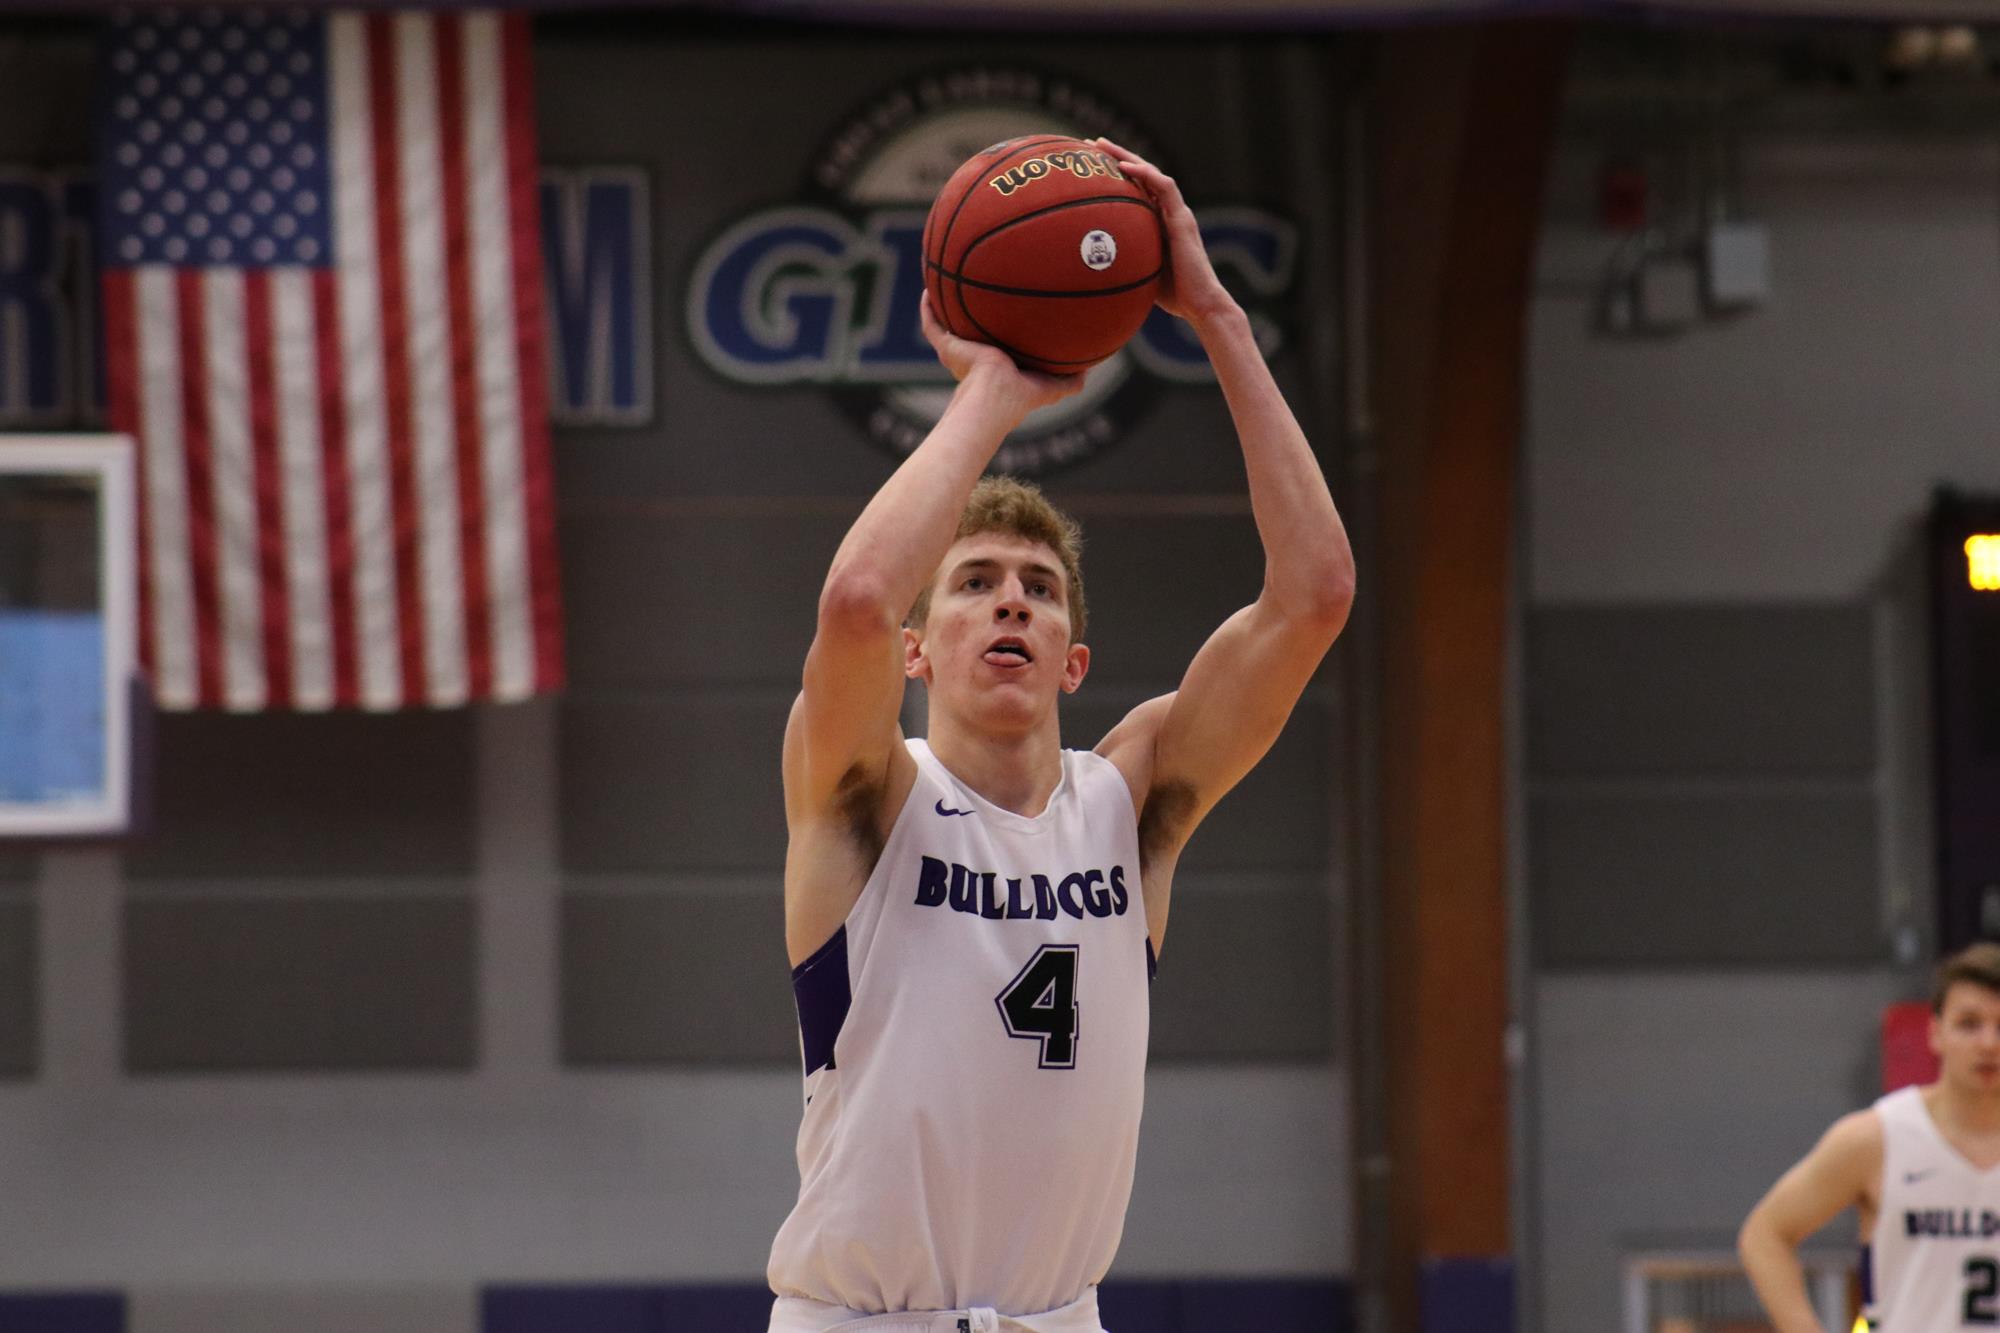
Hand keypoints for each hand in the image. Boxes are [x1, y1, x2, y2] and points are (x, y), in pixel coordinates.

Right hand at [920, 291, 1085, 418]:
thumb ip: (1070, 381)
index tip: (1008, 315)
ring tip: (945, 284)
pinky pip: (932, 325)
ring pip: (947, 327)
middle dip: (972, 318)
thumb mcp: (1052, 387)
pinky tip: (928, 289)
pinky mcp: (946, 347)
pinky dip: (928, 309)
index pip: (998, 348)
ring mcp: (958, 353)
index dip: (1002, 334)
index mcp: (997, 368)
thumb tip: (1090, 371)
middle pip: (971, 335)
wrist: (996, 395)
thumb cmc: (1022, 395)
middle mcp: (975, 360)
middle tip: (978, 294)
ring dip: (944, 309)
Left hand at [1094, 137, 1240, 327]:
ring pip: (1152, 174)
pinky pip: (1165, 188)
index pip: (1136, 189)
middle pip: (1142, 175)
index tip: (1091, 164)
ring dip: (1127, 157)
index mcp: (1159, 222)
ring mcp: (1177, 213)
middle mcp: (1169, 213)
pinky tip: (1124, 167)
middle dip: (1117, 156)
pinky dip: (1145, 174)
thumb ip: (1123, 260)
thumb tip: (1090, 266)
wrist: (1200, 304)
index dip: (1115, 174)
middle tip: (1091, 144)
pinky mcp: (1183, 219)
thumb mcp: (1139, 271)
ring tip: (1102, 146)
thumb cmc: (1172, 295)